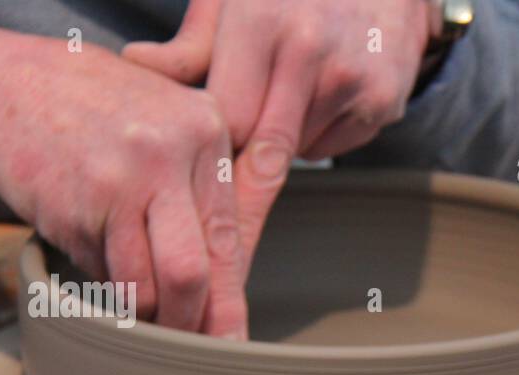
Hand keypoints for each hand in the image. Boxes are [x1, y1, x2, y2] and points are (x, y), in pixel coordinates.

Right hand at [0, 21, 247, 337]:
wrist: (4, 87)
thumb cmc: (94, 119)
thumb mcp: (164, 129)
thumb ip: (201, 193)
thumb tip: (225, 292)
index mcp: (207, 131)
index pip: (229, 237)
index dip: (228, 301)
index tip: (228, 341)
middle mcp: (173, 150)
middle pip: (194, 272)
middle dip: (188, 321)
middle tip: (183, 345)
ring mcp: (124, 177)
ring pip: (147, 285)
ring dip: (142, 312)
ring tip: (135, 304)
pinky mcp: (79, 204)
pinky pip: (103, 272)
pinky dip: (104, 282)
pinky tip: (95, 253)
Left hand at [123, 0, 429, 281]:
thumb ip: (192, 45)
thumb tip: (135, 68)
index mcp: (263, 22)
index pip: (225, 120)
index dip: (210, 145)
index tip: (195, 165)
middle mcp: (311, 52)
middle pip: (264, 153)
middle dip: (241, 181)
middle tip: (221, 209)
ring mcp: (353, 81)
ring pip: (296, 152)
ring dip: (280, 145)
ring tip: (283, 98)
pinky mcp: (384, 103)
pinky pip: (331, 146)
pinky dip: (317, 134)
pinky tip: (319, 97)